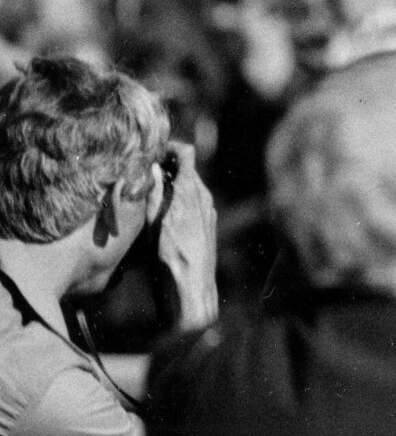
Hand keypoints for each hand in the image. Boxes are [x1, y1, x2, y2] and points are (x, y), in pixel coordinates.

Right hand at [156, 143, 218, 331]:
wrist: (192, 288)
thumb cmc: (169, 257)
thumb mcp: (152, 223)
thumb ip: (152, 193)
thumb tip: (150, 167)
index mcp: (191, 191)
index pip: (186, 152)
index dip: (170, 147)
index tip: (154, 151)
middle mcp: (205, 197)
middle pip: (187, 170)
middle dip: (168, 168)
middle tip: (145, 172)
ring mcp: (209, 211)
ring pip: (191, 187)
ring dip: (173, 186)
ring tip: (150, 194)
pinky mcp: (209, 225)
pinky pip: (195, 204)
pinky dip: (180, 201)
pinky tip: (164, 214)